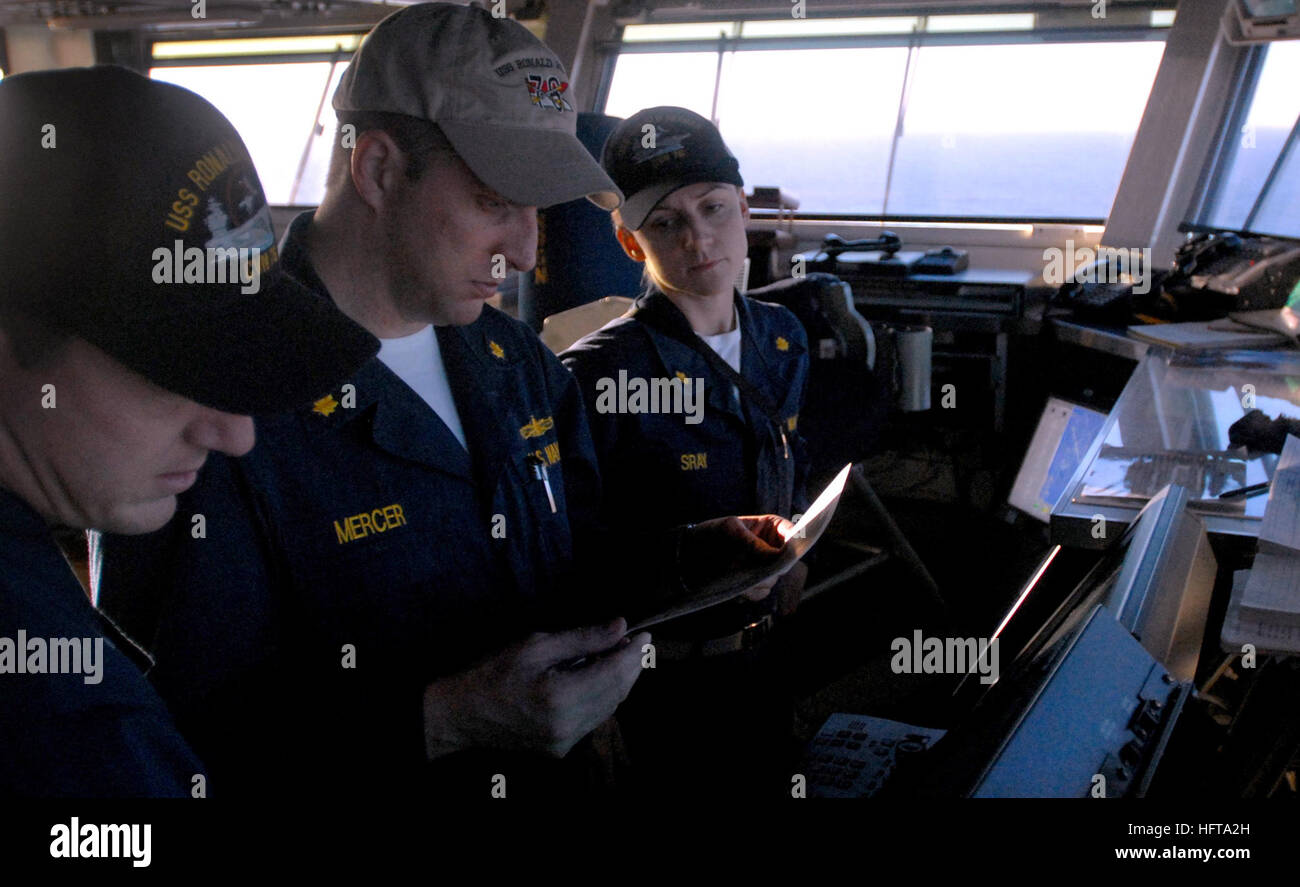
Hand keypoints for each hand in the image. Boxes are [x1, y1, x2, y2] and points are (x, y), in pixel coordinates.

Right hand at [421, 618, 648, 759]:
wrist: (462, 714)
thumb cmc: (493, 672)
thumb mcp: (536, 645)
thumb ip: (582, 638)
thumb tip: (620, 626)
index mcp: (560, 696)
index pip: (615, 673)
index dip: (634, 653)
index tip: (645, 634)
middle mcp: (567, 725)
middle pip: (618, 693)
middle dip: (631, 666)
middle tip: (634, 641)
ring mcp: (565, 742)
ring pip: (609, 708)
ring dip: (619, 681)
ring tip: (614, 655)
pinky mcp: (561, 750)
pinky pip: (594, 719)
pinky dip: (602, 697)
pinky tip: (594, 678)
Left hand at [679, 514, 794, 593]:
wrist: (689, 554)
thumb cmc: (710, 534)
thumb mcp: (730, 531)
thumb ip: (754, 543)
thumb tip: (776, 556)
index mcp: (771, 527)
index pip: (792, 533)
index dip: (794, 543)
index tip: (786, 554)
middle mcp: (772, 548)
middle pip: (785, 561)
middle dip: (769, 566)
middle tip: (753, 567)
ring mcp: (764, 567)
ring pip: (773, 579)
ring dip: (755, 580)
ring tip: (733, 572)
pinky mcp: (755, 583)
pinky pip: (760, 592)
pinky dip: (747, 591)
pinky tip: (733, 584)